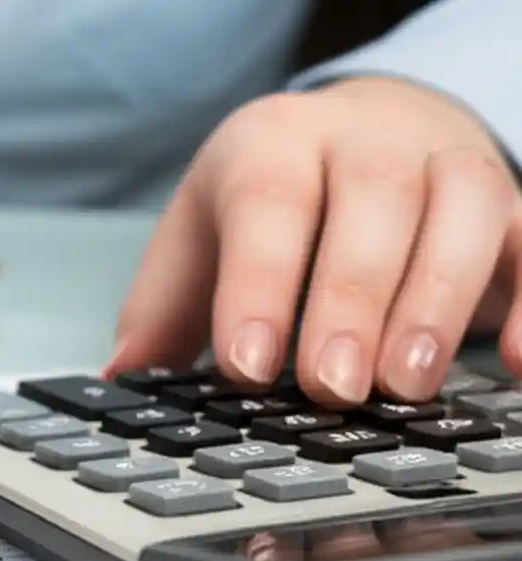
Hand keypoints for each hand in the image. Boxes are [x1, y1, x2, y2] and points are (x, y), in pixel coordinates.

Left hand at [106, 77, 521, 405]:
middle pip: (369, 203)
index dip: (259, 283)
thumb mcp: (200, 236)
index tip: (249, 366)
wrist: (366, 130)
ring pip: (462, 209)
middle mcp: (363, 139)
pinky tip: (520, 369)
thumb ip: (164, 308)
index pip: (266, 199)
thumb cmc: (270, 200)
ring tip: (404, 384)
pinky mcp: (507, 202)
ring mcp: (444, 163)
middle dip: (351, 301)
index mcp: (271, 142)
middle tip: (332, 388)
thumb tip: (120, 381)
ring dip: (438, 301)